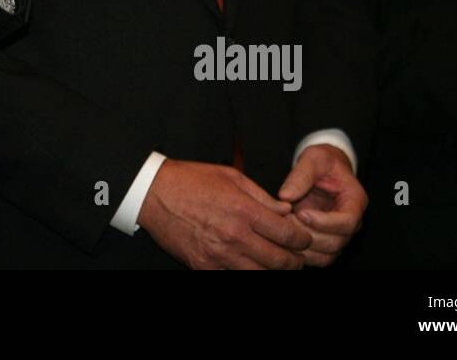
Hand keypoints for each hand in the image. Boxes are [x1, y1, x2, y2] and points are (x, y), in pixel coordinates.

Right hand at [137, 158, 311, 268]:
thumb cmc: (191, 180)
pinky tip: (249, 267)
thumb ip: (261, 196)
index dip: (302, 239)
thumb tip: (285, 212)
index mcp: (244, 210)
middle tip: (297, 258)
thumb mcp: (230, 177)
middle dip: (295, 261)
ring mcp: (219, 255)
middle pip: (280, 261)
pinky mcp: (204, 267)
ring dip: (273, 271)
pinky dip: (245, 274)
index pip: (288, 234)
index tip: (303, 239)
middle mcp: (235, 236)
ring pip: (260, 275)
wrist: (153, 194)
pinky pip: (233, 279)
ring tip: (277, 265)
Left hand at [278, 144, 366, 265]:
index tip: (301, 212)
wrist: (323, 170)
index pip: (347, 222)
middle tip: (286, 220)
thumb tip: (285, 196)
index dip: (324, 222)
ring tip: (283, 227)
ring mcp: (340, 235)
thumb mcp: (313, 158)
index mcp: (355, 201)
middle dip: (308, 234)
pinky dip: (301, 253)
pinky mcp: (326, 242)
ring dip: (302, 246)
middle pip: (336, 242)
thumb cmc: (322, 162)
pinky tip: (284, 238)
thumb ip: (301, 175)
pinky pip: (318, 259)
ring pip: (326, 255)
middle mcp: (351, 223)